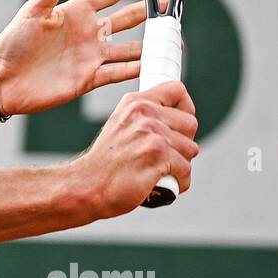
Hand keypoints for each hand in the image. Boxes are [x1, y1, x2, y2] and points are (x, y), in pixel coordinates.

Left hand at [0, 0, 166, 115]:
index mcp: (76, 12)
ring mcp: (91, 56)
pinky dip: (138, 70)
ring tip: (173, 41)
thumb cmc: (12, 44)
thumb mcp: (33, 11)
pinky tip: (155, 66)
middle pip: (127, 19)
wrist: (3, 81)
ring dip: (150, 44)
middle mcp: (88, 33)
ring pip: (129, 48)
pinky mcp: (89, 78)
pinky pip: (119, 72)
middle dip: (149, 13)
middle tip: (171, 6)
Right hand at [69, 81, 199, 218]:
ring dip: (180, 165)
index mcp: (135, 102)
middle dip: (183, 143)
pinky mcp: (158, 158)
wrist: (86, 186)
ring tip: (158, 171)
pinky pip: (186, 171)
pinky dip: (178, 182)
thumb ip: (145, 115)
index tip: (179, 124)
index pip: (177, 90)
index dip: (185, 109)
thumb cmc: (105, 162)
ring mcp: (152, 135)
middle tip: (163, 155)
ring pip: (191, 149)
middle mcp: (144, 114)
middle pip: (191, 123)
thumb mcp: (120, 125)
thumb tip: (178, 116)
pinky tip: (161, 183)